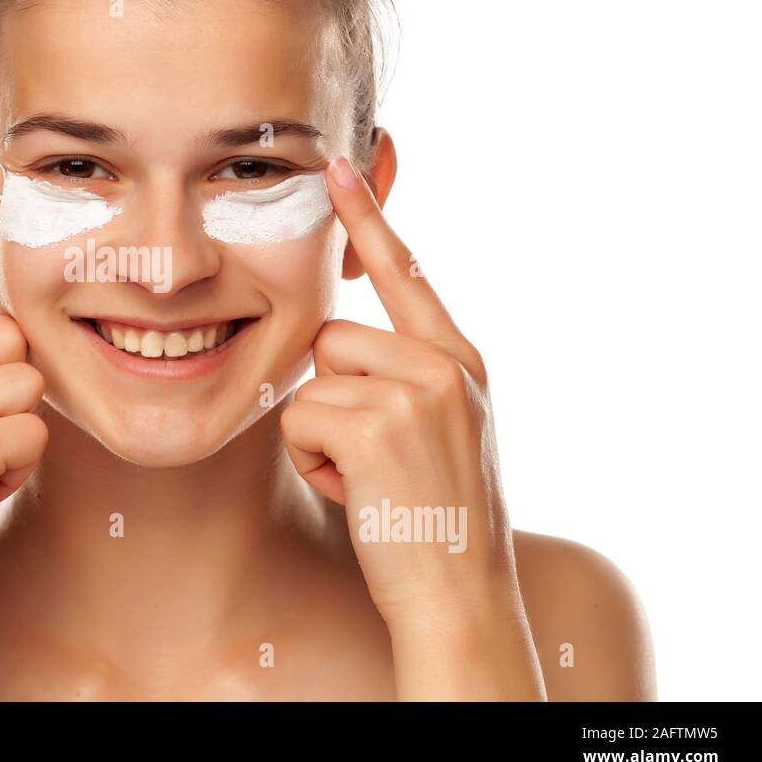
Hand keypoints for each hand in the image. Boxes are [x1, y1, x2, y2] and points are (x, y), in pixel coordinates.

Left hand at [280, 154, 543, 698]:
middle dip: (329, 396)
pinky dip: (312, 462)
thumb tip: (333, 339)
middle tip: (371, 459)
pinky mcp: (380, 424)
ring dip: (319, 433)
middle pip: (331, 335)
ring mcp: (418, 391)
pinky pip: (301, 417)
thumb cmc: (432, 520)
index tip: (336, 164)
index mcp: (460, 360)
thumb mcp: (439, 431)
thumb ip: (403, 375)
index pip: (408, 271)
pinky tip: (356, 493)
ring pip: (312, 377)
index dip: (367, 217)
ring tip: (367, 478)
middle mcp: (446, 364)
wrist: (460, 596)